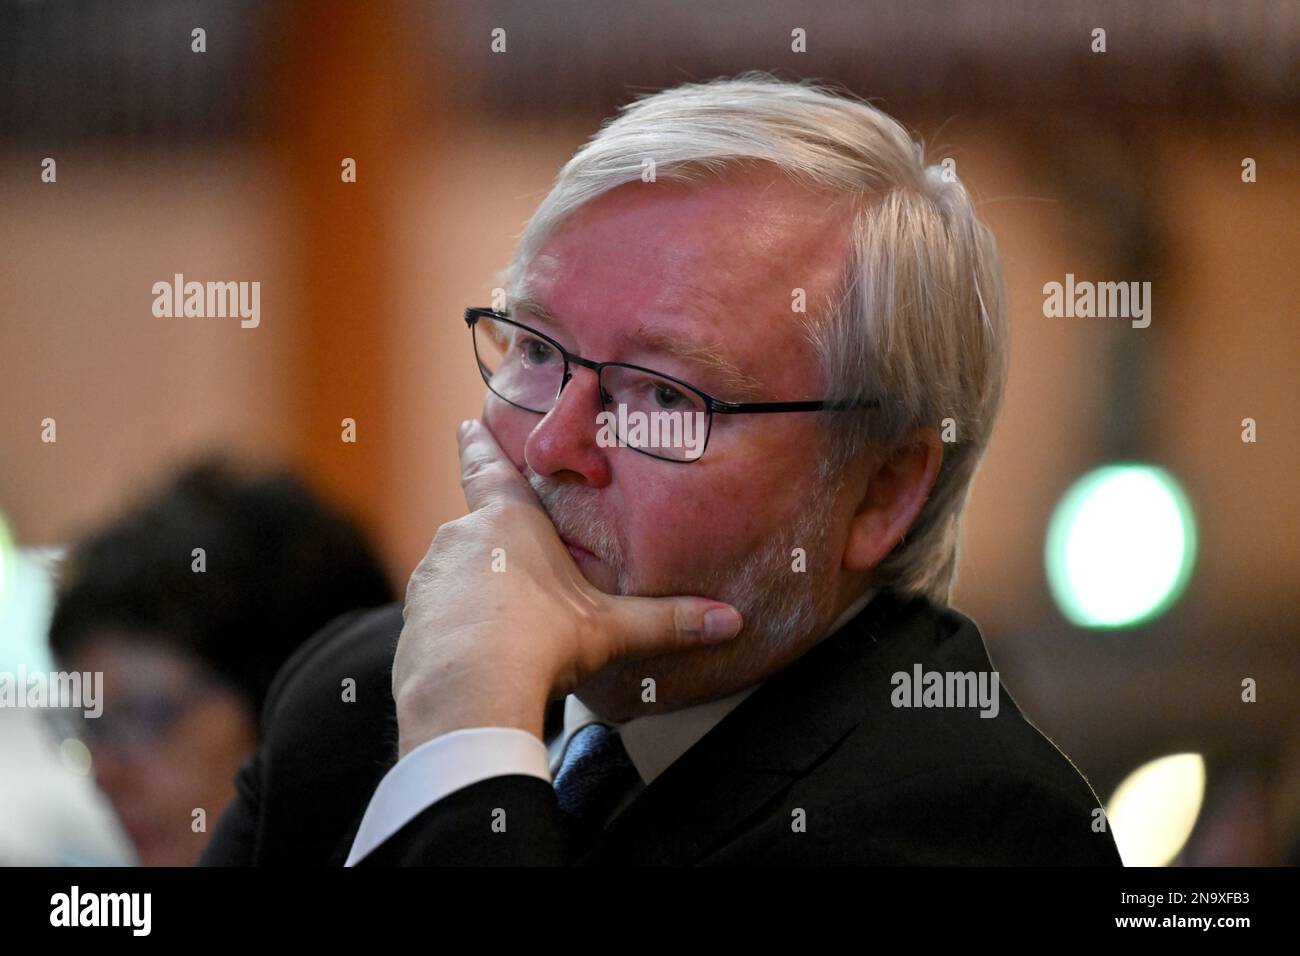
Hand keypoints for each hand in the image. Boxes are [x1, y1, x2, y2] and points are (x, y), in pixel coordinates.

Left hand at [391, 418, 742, 756]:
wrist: (470, 692)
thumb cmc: (543, 642)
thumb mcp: (612, 630)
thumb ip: (668, 623)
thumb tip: (730, 621)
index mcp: (510, 522)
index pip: (490, 469)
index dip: (479, 446)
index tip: (466, 425)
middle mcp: (463, 539)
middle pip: (480, 535)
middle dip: (497, 555)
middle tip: (520, 580)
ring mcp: (431, 579)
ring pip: (456, 579)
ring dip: (475, 597)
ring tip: (504, 632)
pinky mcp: (412, 622)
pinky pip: (438, 619)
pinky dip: (455, 632)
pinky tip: (479, 660)